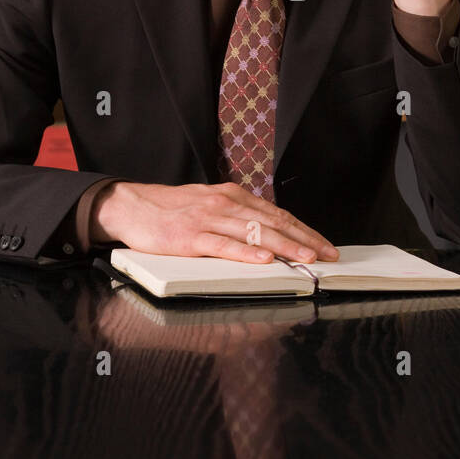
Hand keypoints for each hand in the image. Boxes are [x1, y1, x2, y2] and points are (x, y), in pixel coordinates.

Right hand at [92, 180, 339, 263]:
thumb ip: (237, 217)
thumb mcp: (209, 204)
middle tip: (327, 254)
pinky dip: (247, 254)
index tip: (324, 244)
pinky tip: (264, 261)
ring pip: (255, 233)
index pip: (277, 214)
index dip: (304, 230)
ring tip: (307, 258)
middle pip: (273, 222)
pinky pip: (224, 246)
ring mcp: (209, 219)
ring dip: (284, 246)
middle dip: (304, 239)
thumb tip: (268, 235)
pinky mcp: (191, 237)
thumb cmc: (171, 210)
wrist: (132, 205)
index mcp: (233, 196)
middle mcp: (225, 204)